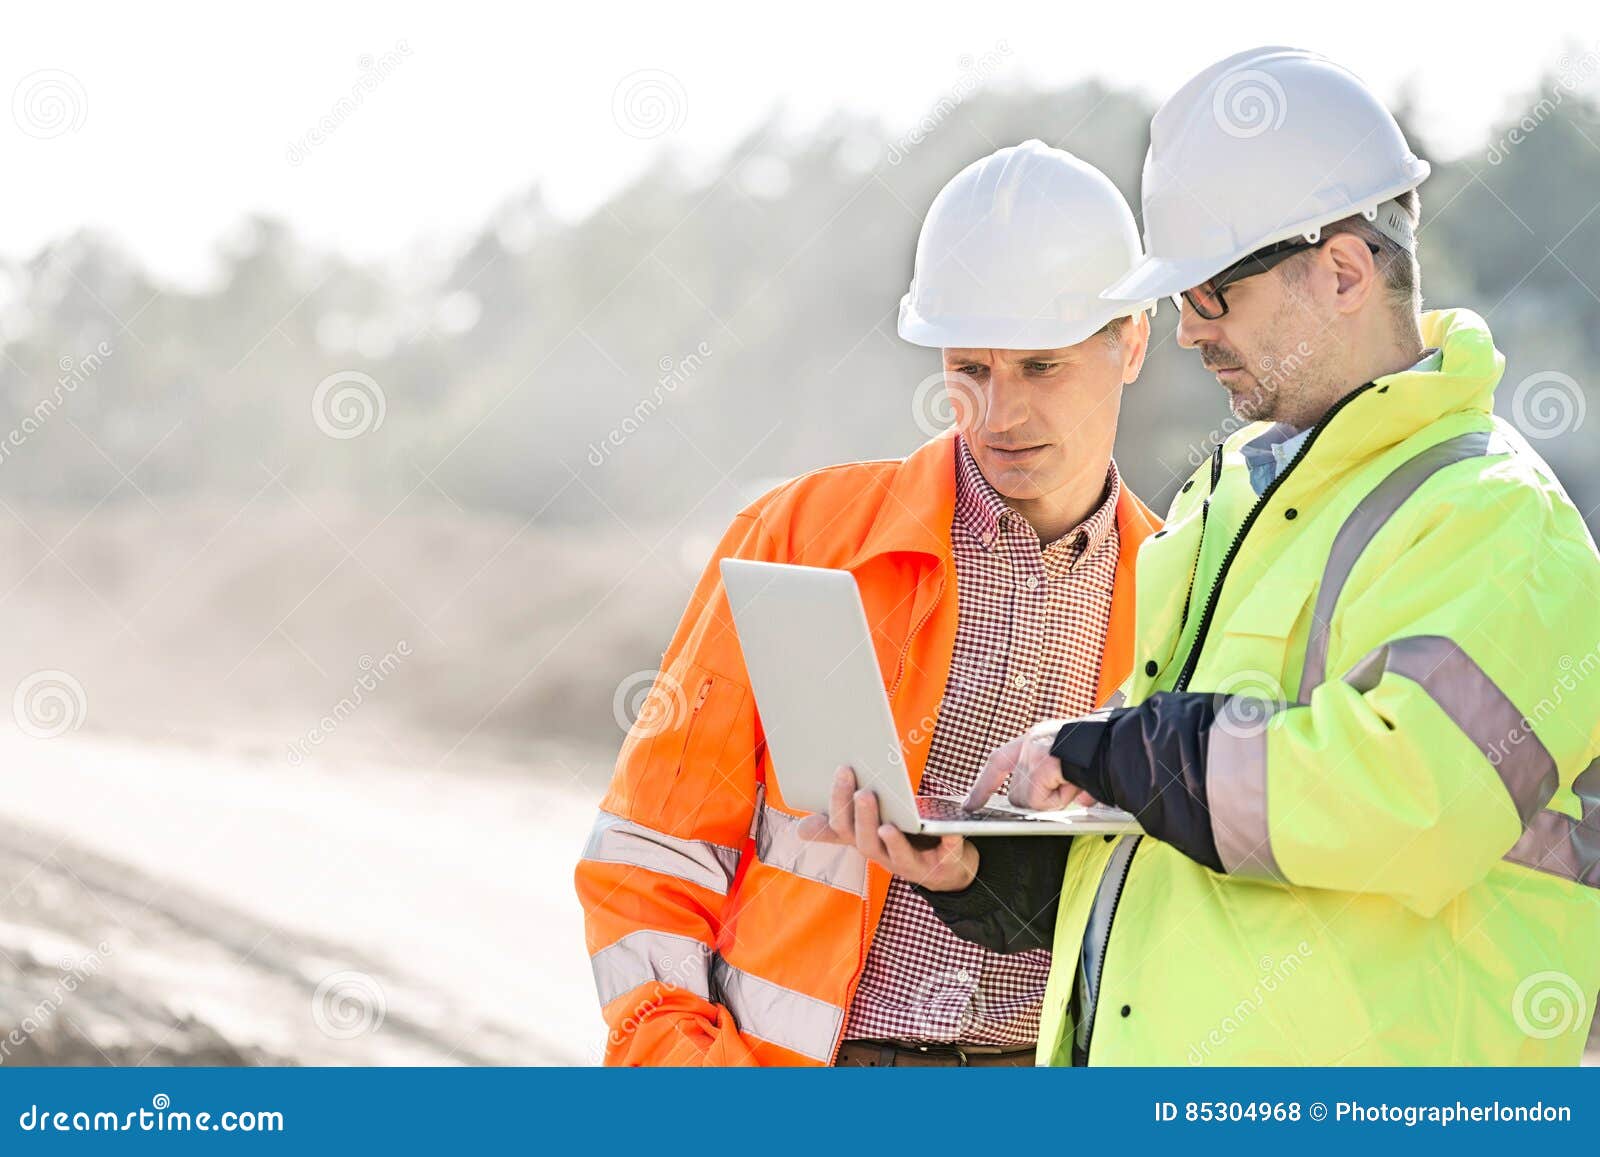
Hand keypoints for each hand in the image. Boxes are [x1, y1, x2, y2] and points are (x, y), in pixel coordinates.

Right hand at [795, 766, 977, 891]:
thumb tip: (800, 829)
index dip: (840, 803)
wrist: (947, 868)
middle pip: (867, 844)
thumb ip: (840, 829)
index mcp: (867, 843)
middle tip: (864, 792)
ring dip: (893, 842)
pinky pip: (946, 855)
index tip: (843, 770)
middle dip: (863, 818)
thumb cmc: (905, 840)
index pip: (844, 828)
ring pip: (898, 858)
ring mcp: (914, 865)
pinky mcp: (944, 865)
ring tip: (888, 825)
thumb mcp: (871, 832)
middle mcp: (886, 858)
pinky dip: (949, 843)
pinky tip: (950, 832)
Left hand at [964, 720, 1099, 811]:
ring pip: (1029, 802)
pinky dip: (1060, 801)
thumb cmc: (1104, 753)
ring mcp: (1033, 755)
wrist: (1119, 744)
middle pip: (1016, 793)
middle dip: (1038, 801)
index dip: (984, 785)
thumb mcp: (1074, 764)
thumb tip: (1080, 801)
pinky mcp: (1040, 768)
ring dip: (1053, 801)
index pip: (998, 761)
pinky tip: (1074, 785)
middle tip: (1065, 788)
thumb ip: (1065, 782)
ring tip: (1075, 783)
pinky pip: (1041, 802)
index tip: (970, 804)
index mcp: (1037, 737)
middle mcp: (1030, 742)